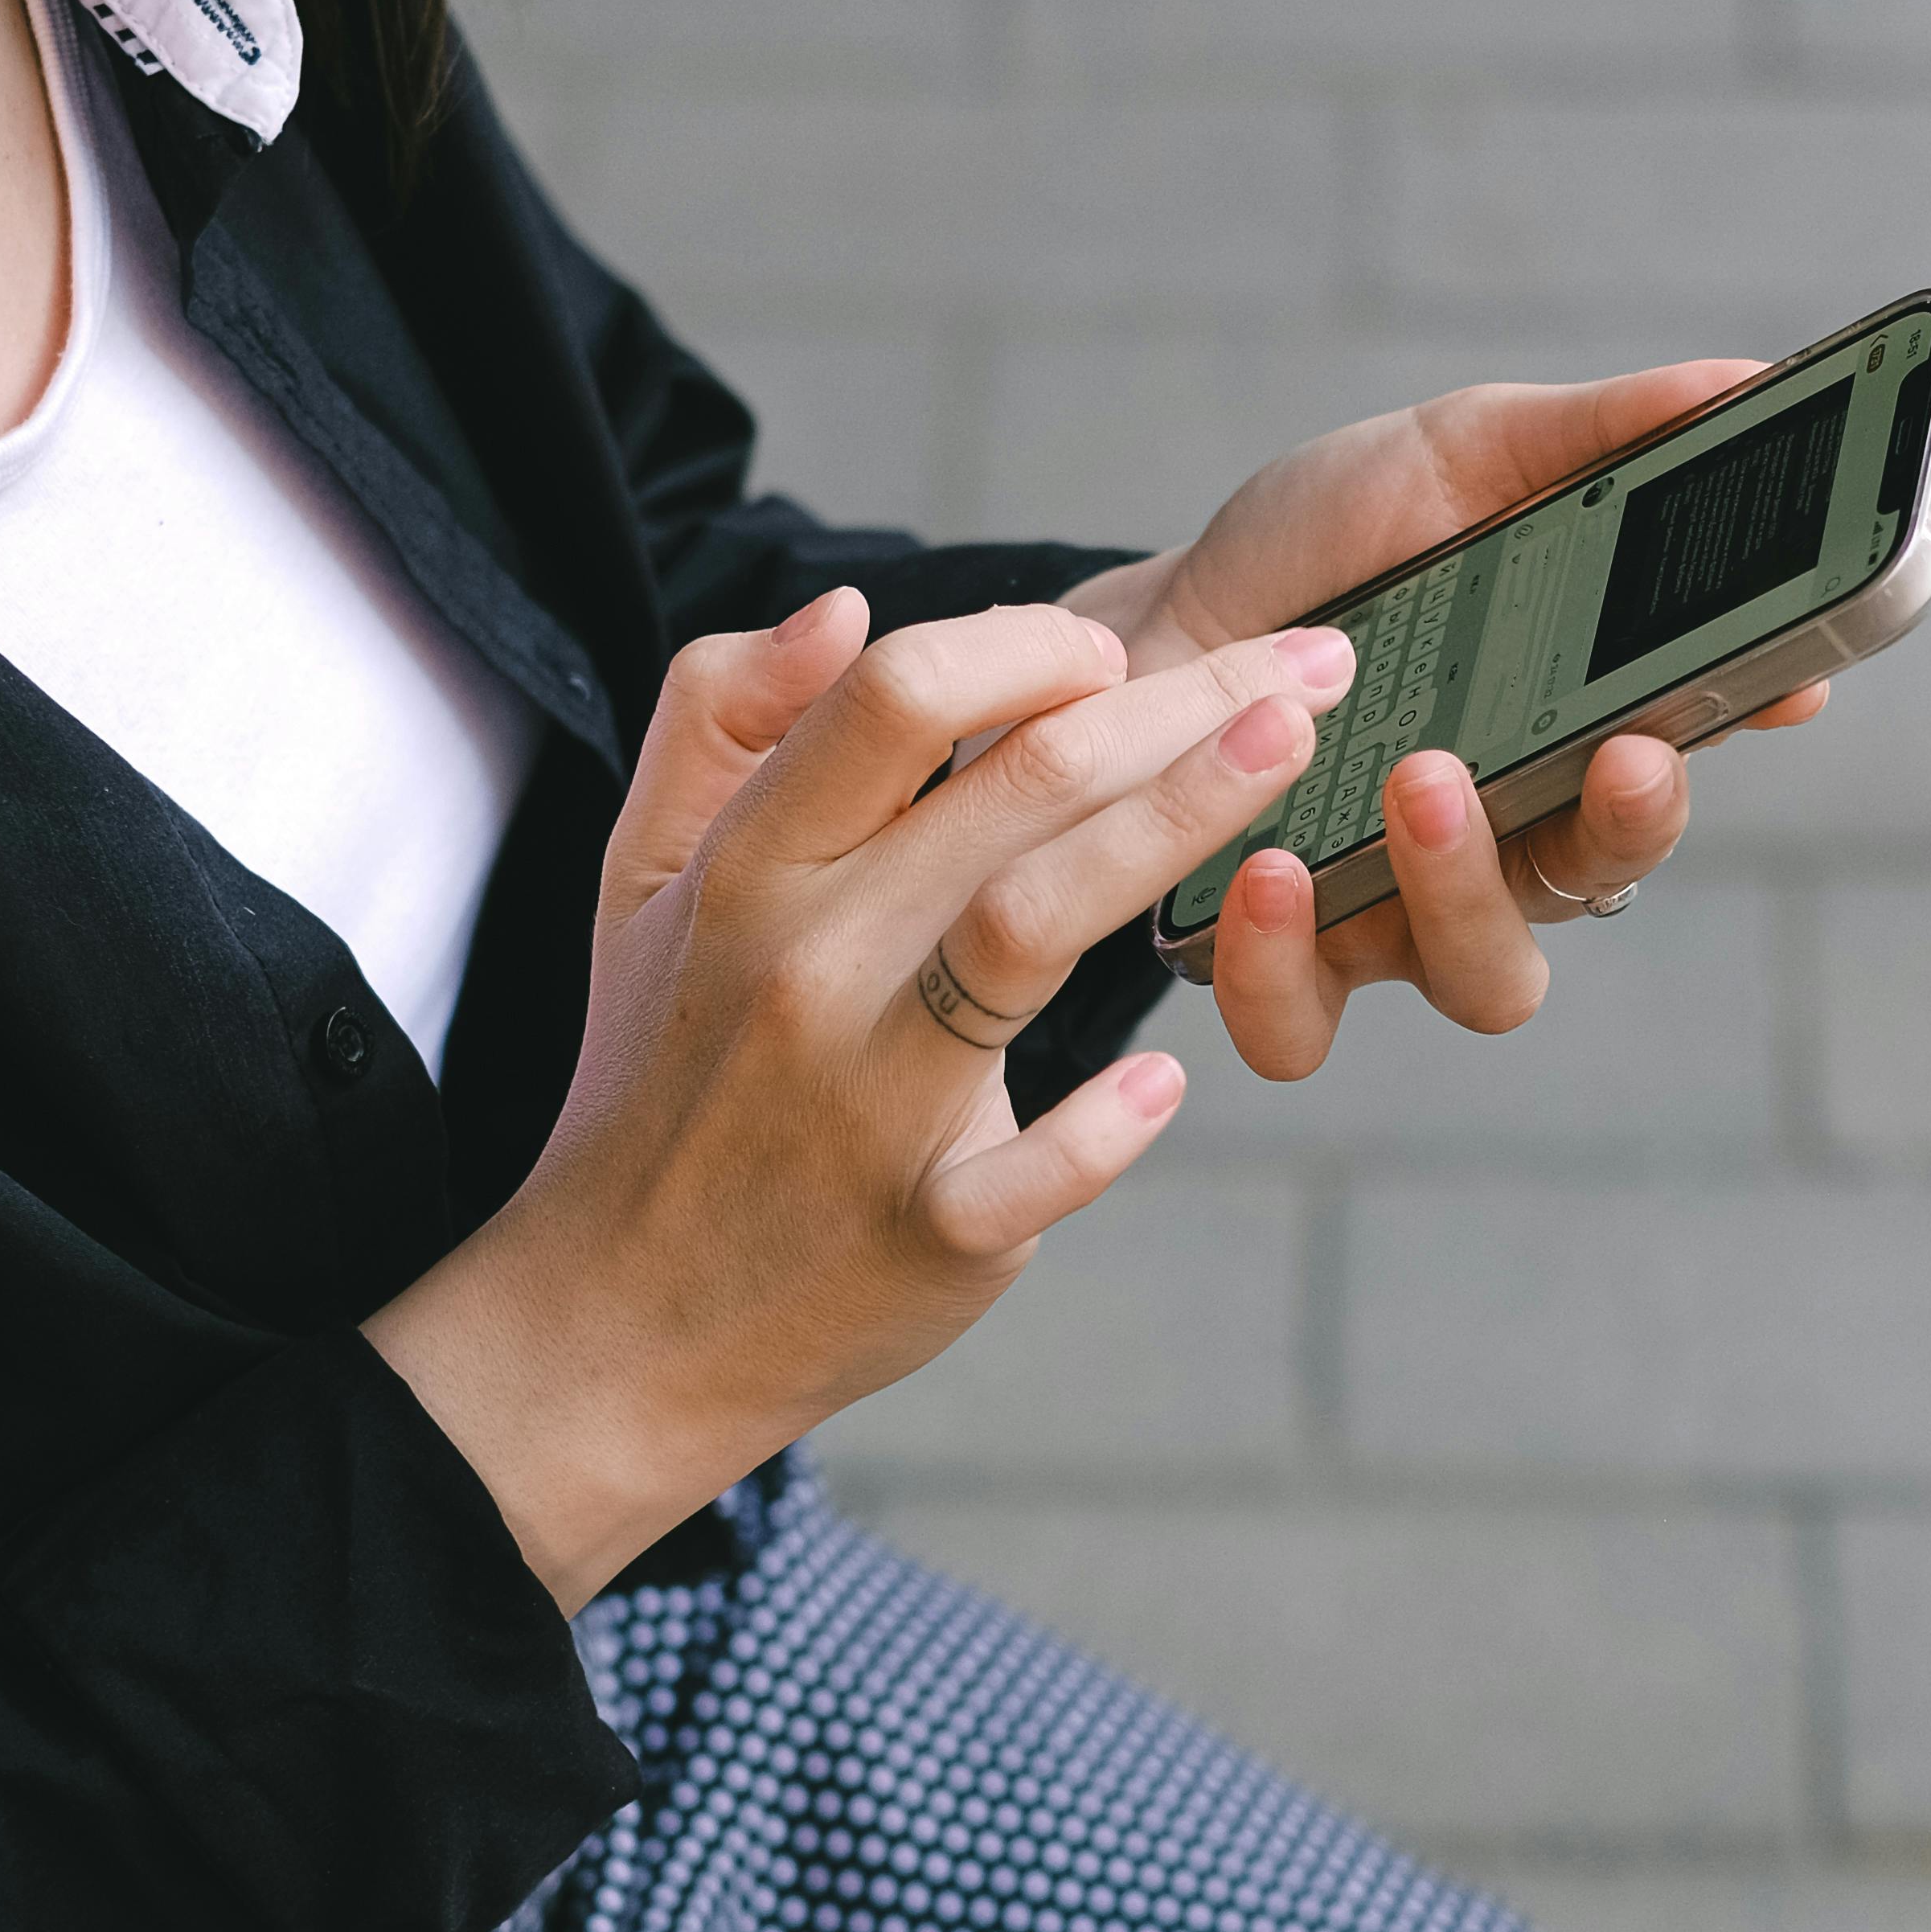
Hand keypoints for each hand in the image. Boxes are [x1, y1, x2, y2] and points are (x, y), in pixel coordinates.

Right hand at [364, 592, 1353, 1606]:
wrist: (617, 1319)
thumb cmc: (662, 1074)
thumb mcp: (637, 881)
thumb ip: (718, 719)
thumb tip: (842, 612)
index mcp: (748, 869)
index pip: (897, 695)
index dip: (1029, 645)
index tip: (1123, 647)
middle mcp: (808, 963)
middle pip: (1017, 787)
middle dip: (1184, 701)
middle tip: (1312, 659)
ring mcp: (866, 1102)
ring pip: (1036, 925)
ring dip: (1184, 822)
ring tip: (1298, 751)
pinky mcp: (924, 1229)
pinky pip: (1035, 1168)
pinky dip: (1107, 1121)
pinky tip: (1171, 1074)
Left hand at [1063, 364, 1834, 1076]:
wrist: (1146, 620)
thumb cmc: (1322, 547)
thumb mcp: (1456, 458)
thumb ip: (1594, 439)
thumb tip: (1746, 383)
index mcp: (1565, 742)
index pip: (1664, 776)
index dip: (1707, 758)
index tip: (1749, 698)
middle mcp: (1498, 851)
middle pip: (1595, 889)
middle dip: (1615, 831)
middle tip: (1603, 752)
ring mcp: (1391, 920)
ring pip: (1480, 978)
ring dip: (1463, 893)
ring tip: (1414, 782)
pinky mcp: (1273, 963)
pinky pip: (1302, 1025)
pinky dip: (1288, 970)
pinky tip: (1266, 876)